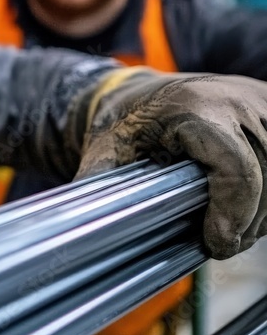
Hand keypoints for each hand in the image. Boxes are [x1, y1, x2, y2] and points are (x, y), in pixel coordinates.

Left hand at [75, 71, 266, 258]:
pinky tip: (248, 207)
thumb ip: (100, 185)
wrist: (141, 90)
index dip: (232, 211)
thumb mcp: (105, 150)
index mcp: (194, 106)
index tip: (217, 243)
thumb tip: (86, 226)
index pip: (235, 167)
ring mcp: (262, 103)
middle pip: (265, 176)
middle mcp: (237, 99)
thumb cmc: (124, 122)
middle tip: (221, 244)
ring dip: (263, 210)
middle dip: (247, 220)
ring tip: (232, 227)